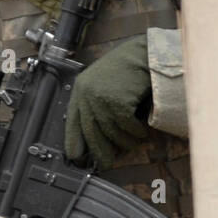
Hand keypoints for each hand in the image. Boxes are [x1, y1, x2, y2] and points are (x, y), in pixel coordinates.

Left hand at [65, 33, 152, 168]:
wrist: (144, 54)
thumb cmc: (129, 69)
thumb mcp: (106, 85)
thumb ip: (99, 105)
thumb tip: (101, 135)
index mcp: (81, 89)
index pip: (72, 120)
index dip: (73, 140)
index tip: (74, 156)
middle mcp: (87, 94)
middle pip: (92, 131)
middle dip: (100, 151)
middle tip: (107, 164)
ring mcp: (101, 97)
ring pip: (111, 131)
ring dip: (126, 141)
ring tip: (135, 142)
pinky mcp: (116, 101)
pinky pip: (126, 126)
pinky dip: (136, 131)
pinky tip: (142, 131)